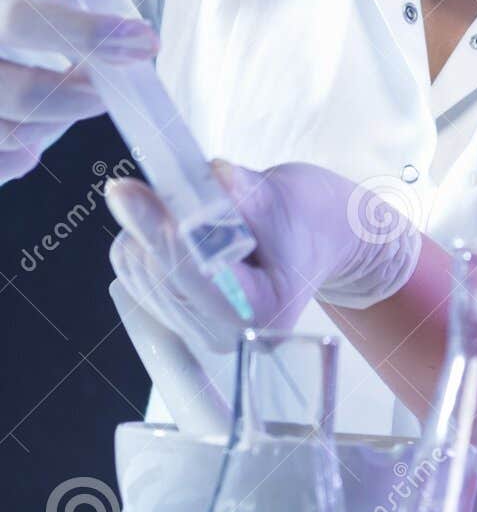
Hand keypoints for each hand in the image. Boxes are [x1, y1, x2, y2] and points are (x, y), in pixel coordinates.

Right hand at [0, 0, 158, 182]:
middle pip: (17, 93)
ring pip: (8, 136)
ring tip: (66, 104)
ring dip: (50, 127)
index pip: (19, 20)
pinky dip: (19, 158)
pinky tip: (33, 137)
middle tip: (105, 90)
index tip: (141, 40)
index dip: (85, 33)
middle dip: (75, 97)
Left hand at [105, 159, 421, 354]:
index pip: (193, 274)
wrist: (315, 239)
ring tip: (194, 210)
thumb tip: (214, 176)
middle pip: (158, 275)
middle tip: (176, 185)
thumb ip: (247, 193)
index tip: (127, 192)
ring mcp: (197, 331)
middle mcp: (225, 335)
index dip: (158, 230)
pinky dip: (145, 239)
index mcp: (260, 314)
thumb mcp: (286, 198)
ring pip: (138, 273)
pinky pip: (134, 274)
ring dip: (150, 229)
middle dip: (155, 222)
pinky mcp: (175, 317)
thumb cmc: (308, 220)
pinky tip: (179, 227)